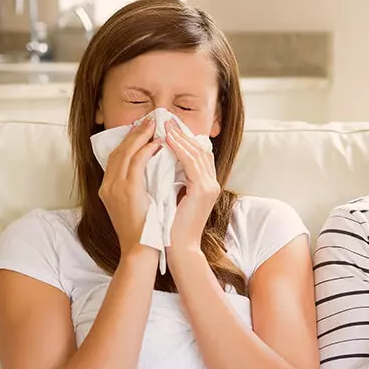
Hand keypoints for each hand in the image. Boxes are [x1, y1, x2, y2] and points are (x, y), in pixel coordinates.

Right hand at [99, 116, 161, 255]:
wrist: (140, 251)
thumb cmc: (145, 231)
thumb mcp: (137, 205)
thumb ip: (139, 187)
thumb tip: (154, 170)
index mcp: (108, 189)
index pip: (116, 157)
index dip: (129, 141)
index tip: (143, 130)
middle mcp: (108, 186)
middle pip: (118, 150)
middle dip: (134, 133)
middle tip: (150, 120)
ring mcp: (115, 188)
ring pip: (126, 153)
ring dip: (141, 136)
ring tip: (155, 126)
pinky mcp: (127, 191)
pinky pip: (136, 163)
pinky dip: (146, 150)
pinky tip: (158, 143)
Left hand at [165, 121, 220, 261]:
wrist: (177, 248)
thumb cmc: (170, 227)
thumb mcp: (172, 198)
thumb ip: (172, 180)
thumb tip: (157, 161)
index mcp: (206, 185)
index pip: (198, 155)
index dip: (184, 139)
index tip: (167, 128)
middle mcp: (212, 183)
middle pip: (200, 149)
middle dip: (181, 133)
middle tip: (164, 120)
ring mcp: (210, 186)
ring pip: (196, 152)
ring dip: (179, 137)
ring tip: (164, 125)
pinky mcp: (203, 190)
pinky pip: (190, 162)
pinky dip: (179, 149)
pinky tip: (166, 140)